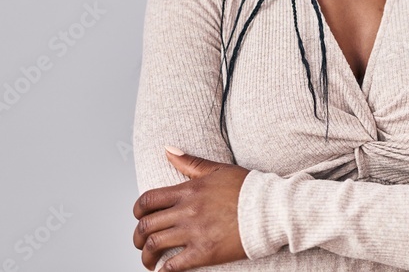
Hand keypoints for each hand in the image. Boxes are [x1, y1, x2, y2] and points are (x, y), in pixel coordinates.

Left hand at [133, 147, 250, 270]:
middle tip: (141, 243)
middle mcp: (187, 211)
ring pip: (155, 246)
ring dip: (147, 256)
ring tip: (150, 261)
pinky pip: (174, 265)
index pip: (148, 201)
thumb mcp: (218, 170)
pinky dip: (164, 271)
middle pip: (147, 226)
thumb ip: (190, 162)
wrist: (271, 208)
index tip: (139, 218)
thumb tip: (168, 149)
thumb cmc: (248, 189)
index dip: (138, 212)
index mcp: (189, 190)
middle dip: (138, 237)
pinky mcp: (204, 252)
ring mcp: (194, 232)